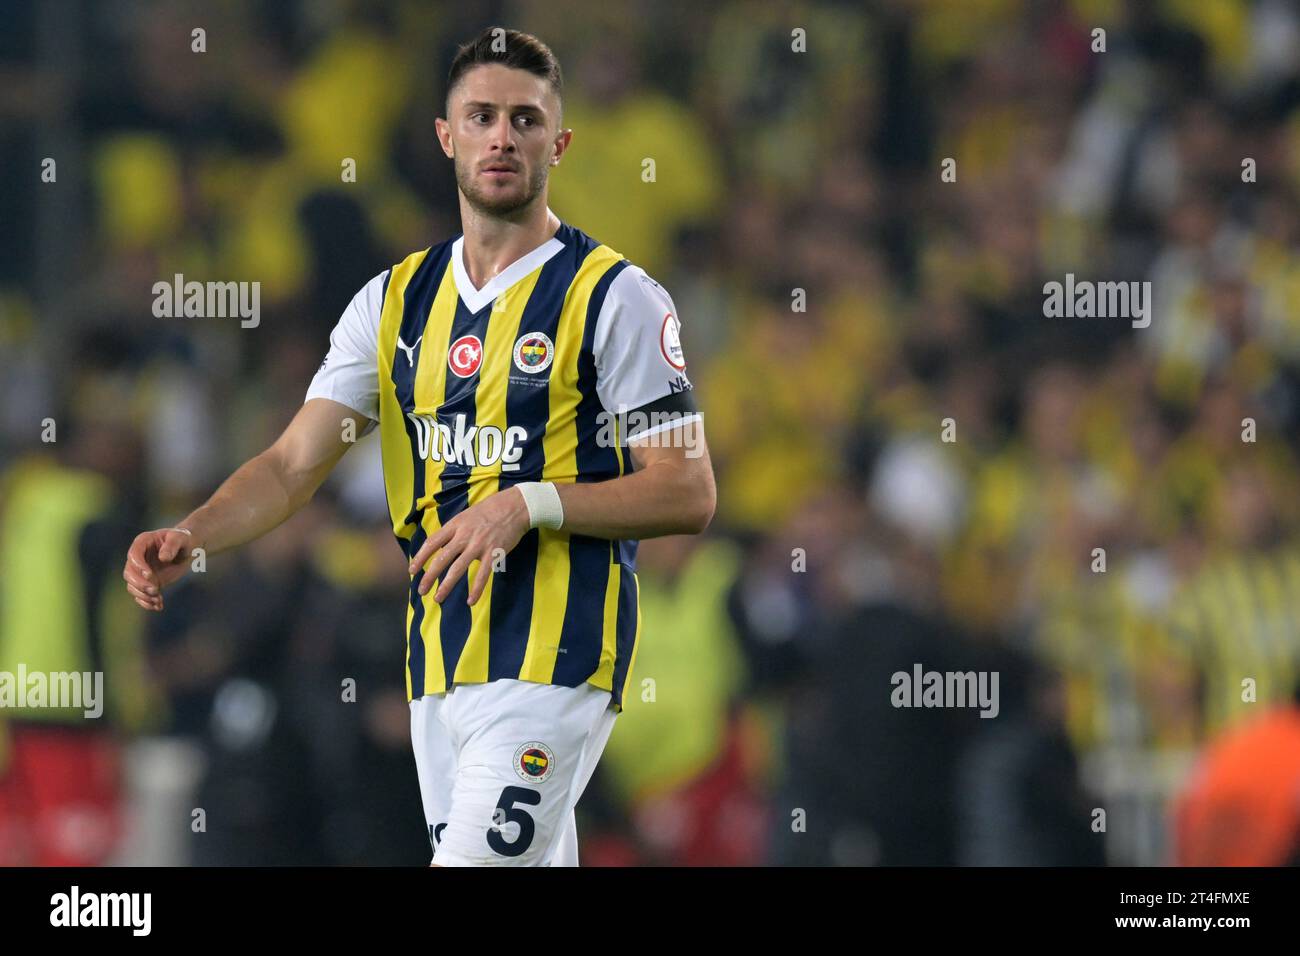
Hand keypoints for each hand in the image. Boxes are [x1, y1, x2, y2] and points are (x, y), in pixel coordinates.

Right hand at [122, 528, 197, 610]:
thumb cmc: (184, 540)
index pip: (133, 555)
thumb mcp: (180, 538)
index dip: (139, 566)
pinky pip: (140, 595)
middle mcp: (138, 558)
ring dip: (142, 595)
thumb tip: (163, 558)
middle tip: (155, 590)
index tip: (150, 575)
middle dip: (140, 584)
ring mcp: (141, 571)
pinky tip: (158, 606)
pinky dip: (147, 602)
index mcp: (142, 542)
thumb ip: (172, 545)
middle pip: (129, 573)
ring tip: (158, 600)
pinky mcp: (148, 582)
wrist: (188, 549)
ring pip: (132, 586)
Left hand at [408, 487, 530, 604]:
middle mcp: (464, 535)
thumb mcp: (465, 516)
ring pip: (458, 568)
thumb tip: (438, 548)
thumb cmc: (488, 511)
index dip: (420, 557)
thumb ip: (452, 532)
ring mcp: (479, 545)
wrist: (514, 507)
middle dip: (429, 576)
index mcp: (455, 525)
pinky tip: (470, 601)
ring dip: (446, 586)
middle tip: (421, 590)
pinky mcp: (494, 553)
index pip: (432, 542)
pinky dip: (476, 589)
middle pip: (442, 558)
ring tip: (437, 598)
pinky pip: (483, 574)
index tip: (412, 570)